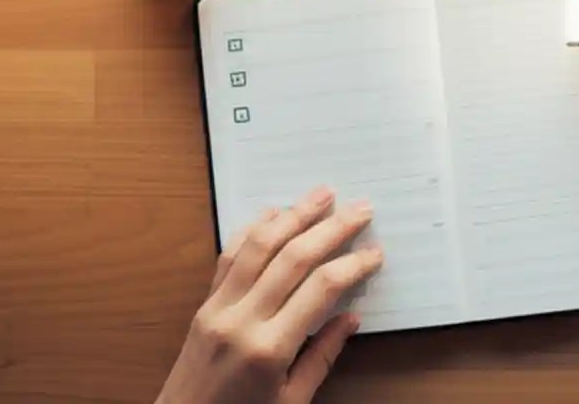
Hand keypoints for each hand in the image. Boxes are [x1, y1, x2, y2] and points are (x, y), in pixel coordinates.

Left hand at [156, 187, 382, 403]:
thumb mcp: (291, 402)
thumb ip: (321, 357)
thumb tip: (350, 317)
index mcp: (269, 349)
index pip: (320, 290)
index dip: (352, 266)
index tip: (374, 253)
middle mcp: (241, 319)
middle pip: (293, 258)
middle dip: (331, 229)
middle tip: (360, 209)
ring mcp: (219, 307)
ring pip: (259, 246)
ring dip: (293, 215)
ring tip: (321, 195)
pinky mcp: (204, 304)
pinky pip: (229, 256)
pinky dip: (253, 230)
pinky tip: (274, 214)